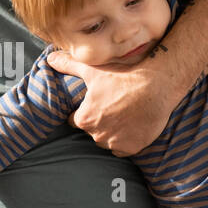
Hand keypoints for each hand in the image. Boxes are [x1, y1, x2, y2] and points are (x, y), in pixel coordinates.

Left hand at [45, 49, 177, 156]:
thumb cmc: (123, 77)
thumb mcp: (92, 70)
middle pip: (92, 131)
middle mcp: (97, 135)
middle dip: (99, 121)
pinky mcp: (131, 148)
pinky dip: (125, 140)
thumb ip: (68, 65)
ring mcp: (115, 143)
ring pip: (107, 140)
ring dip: (111, 132)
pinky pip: (123, 148)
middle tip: (111, 107)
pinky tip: (131, 126)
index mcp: (84, 119)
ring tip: (123, 115)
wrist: (156, 87)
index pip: (75, 120)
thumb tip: (50, 59)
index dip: (84, 111)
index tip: (94, 104)